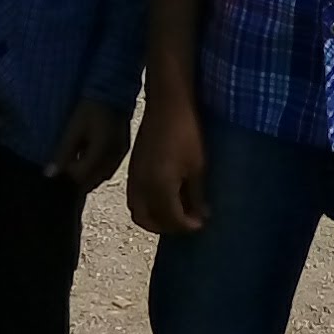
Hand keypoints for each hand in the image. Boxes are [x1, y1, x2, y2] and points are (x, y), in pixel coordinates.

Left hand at [46, 96, 132, 193]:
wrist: (113, 88)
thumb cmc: (90, 106)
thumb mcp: (74, 127)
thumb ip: (64, 152)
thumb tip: (50, 174)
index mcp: (101, 151)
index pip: (81, 178)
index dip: (66, 181)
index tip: (54, 176)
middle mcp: (114, 156)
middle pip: (92, 181)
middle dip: (77, 181)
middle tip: (62, 173)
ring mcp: (121, 153)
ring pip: (102, 176)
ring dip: (87, 176)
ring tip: (73, 167)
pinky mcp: (123, 149)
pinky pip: (109, 167)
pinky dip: (97, 169)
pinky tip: (87, 161)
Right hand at [127, 87, 210, 236]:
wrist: (166, 106)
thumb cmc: (186, 134)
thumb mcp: (197, 166)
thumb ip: (196, 195)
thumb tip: (201, 216)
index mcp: (159, 188)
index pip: (172, 219)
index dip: (188, 225)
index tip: (201, 223)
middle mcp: (142, 188)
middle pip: (151, 221)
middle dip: (169, 227)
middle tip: (187, 222)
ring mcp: (133, 179)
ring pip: (138, 212)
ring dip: (155, 220)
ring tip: (174, 214)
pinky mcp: (131, 170)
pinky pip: (134, 199)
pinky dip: (146, 207)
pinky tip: (162, 199)